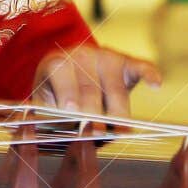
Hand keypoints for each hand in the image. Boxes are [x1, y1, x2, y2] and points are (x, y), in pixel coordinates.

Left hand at [33, 44, 160, 134]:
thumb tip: (32, 131)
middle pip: (89, 87)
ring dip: (118, 113)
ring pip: (115, 88)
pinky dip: (149, 75)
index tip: (71, 111)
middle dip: (93, 113)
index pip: (60, 71)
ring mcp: (106, 57)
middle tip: (95, 133)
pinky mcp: (127, 63)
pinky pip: (140, 67)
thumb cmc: (56, 91)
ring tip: (119, 132)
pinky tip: (155, 85)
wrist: (73, 69)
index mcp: (56, 61)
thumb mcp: (43, 99)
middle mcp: (81, 54)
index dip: (66, 91)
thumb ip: (41, 114)